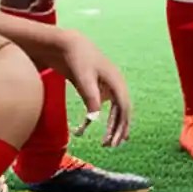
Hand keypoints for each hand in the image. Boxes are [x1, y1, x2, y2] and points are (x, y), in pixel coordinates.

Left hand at [53, 30, 131, 147]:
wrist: (69, 45)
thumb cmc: (78, 59)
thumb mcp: (83, 78)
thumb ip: (90, 97)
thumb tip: (94, 119)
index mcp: (117, 81)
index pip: (124, 107)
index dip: (121, 125)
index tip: (114, 140)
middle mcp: (116, 85)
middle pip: (122, 111)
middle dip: (118, 129)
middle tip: (110, 146)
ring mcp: (107, 87)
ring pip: (114, 111)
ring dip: (111, 127)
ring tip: (106, 143)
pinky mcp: (97, 89)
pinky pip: (100, 108)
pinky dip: (95, 119)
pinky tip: (83, 129)